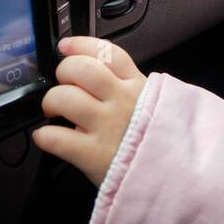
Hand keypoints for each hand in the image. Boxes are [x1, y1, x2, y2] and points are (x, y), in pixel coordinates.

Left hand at [32, 36, 147, 188]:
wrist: (179, 179)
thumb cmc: (162, 144)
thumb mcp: (158, 106)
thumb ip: (132, 89)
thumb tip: (101, 76)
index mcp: (137, 87)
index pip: (106, 53)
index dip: (80, 44)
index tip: (66, 46)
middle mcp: (121, 101)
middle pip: (80, 69)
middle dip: (63, 71)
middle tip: (63, 84)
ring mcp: (106, 127)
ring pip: (64, 97)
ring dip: (51, 101)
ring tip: (53, 111)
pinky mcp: (93, 155)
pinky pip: (55, 137)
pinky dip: (44, 136)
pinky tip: (48, 137)